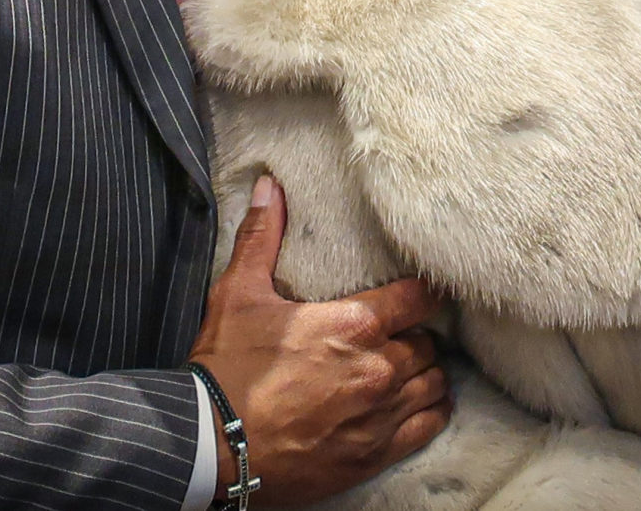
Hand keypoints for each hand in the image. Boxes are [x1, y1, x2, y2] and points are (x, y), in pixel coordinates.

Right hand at [189, 176, 452, 507]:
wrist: (208, 446)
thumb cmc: (224, 370)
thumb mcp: (238, 297)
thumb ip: (262, 239)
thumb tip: (271, 186)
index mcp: (353, 325)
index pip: (420, 297)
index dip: (424, 293)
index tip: (420, 294)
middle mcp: (377, 368)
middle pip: (427, 343)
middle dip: (415, 337)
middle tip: (399, 337)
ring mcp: (379, 414)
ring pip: (433, 383)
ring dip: (424, 374)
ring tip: (408, 370)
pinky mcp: (374, 453)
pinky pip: (428, 424)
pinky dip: (430, 412)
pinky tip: (419, 405)